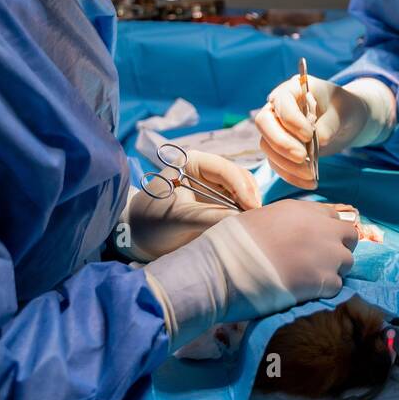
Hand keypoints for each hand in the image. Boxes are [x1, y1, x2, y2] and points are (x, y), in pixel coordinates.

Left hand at [122, 150, 260, 260]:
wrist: (141, 237)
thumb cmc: (152, 221)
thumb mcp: (178, 218)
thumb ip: (208, 216)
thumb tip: (240, 218)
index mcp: (194, 162)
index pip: (226, 170)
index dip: (242, 187)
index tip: (252, 208)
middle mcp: (209, 170)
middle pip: (241, 178)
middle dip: (250, 196)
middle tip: (256, 218)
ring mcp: (217, 186)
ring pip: (245, 191)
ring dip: (251, 205)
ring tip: (253, 223)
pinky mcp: (221, 202)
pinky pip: (241, 204)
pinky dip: (247, 213)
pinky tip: (248, 224)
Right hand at [231, 200, 358, 313]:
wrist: (225, 268)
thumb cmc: (232, 242)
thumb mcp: (261, 217)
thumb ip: (285, 222)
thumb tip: (289, 231)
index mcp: (303, 209)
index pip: (332, 217)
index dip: (326, 231)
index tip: (315, 243)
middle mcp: (321, 227)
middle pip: (349, 236)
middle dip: (339, 248)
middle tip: (320, 262)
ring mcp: (326, 254)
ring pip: (347, 262)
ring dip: (333, 270)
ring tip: (310, 280)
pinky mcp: (324, 280)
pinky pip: (337, 285)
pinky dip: (324, 291)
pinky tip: (305, 293)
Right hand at [254, 75, 373, 187]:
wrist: (345, 121)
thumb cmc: (343, 108)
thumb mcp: (343, 111)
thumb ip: (330, 123)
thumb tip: (319, 141)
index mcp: (292, 90)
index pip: (281, 102)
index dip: (291, 119)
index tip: (310, 134)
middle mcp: (277, 108)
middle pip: (264, 123)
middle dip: (281, 143)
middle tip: (303, 157)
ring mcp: (275, 129)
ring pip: (267, 146)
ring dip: (286, 163)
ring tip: (310, 174)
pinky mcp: (279, 149)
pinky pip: (277, 163)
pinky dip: (290, 175)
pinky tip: (309, 183)